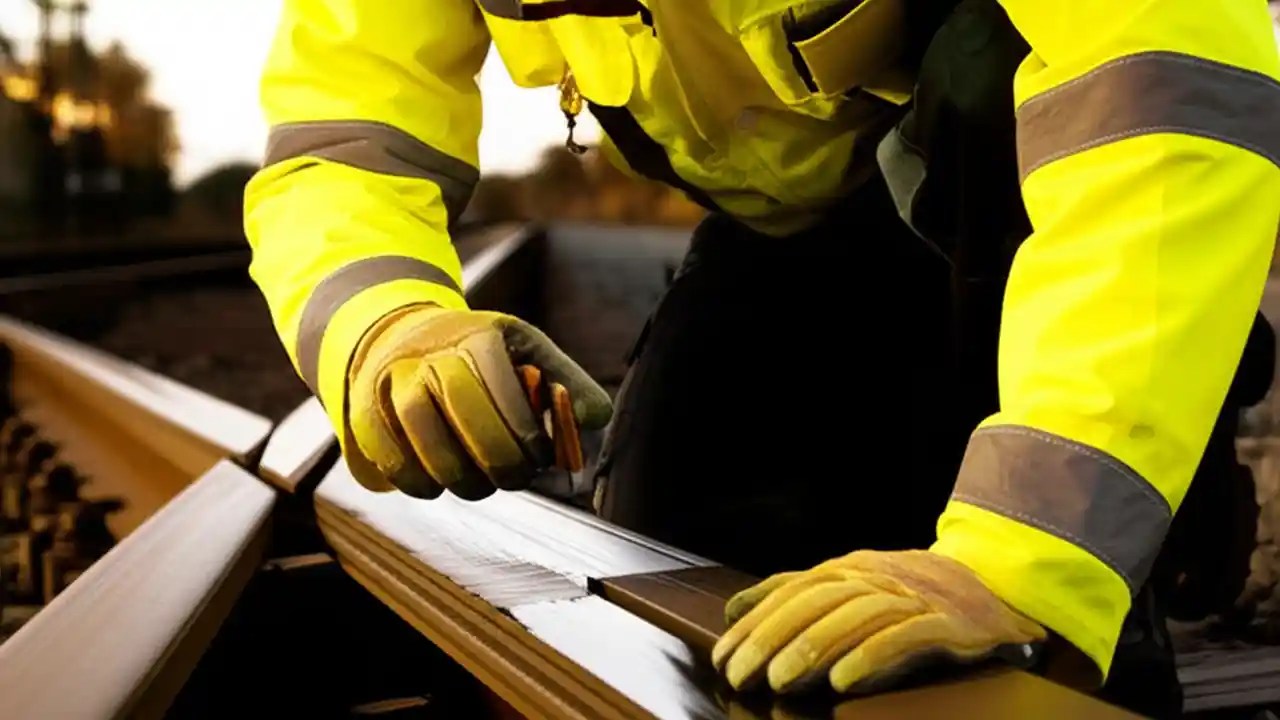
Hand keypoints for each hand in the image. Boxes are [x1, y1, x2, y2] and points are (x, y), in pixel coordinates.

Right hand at [343, 304, 611, 498]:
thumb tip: (595, 418)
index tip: (537, 458)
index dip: (524, 432)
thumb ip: (566, 383)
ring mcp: (392, 377)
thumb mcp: (525, 352)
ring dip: (454, 472)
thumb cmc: (478, 355)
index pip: (502, 387)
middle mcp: (430, 350)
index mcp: (478, 334)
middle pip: (460, 406)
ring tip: (476, 486)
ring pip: (419, 427)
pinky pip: (385, 449)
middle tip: (512, 479)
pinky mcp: (364, 407)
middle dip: (494, 456)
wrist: (400, 336)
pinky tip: (436, 487)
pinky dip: (413, 479)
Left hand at [711, 550, 1045, 694]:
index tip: (723, 656)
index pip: (793, 592)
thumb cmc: (908, 590)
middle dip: (773, 638)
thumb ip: (792, 592)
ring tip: (779, 680)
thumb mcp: (847, 583)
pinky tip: (843, 680)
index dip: (756, 624)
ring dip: (813, 648)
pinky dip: (872, 656)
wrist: (993, 583)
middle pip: (817, 602)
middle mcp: (877, 576)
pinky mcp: (947, 623)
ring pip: (854, 617)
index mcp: (850, 567)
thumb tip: (733, 609)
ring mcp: (913, 597)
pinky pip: (905, 637)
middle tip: (741, 673)